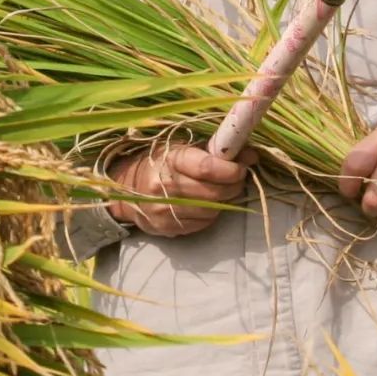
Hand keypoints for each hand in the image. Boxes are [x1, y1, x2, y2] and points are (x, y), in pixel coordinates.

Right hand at [107, 143, 257, 237]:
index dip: (231, 168)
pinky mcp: (168, 229)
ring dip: (225, 199)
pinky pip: (204, 223)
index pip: (207, 167)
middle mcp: (164, 186)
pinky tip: (208, 202)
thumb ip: (213, 149)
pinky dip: (212, 213)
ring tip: (223, 188)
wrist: (126, 188)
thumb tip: (250, 154)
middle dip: (234, 184)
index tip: (244, 164)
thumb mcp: (181, 146)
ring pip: (213, 210)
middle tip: (239, 176)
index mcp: (169, 159)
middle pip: (214, 192)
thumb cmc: (159, 161)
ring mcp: (166, 211)